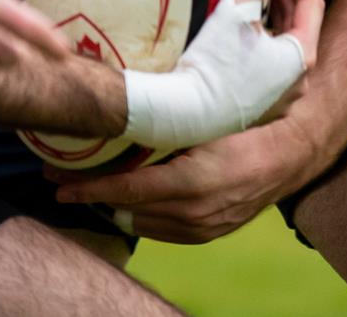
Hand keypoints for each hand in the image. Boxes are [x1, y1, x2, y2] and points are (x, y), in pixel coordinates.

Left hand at [53, 106, 331, 242]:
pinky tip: (124, 202)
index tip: (59, 185)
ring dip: (113, 207)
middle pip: (127, 209)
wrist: (287, 156)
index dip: (88, 187)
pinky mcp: (207, 234)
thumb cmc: (244, 128)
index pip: (125, 189)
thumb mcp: (202, 121)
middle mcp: (193, 211)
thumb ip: (164, 125)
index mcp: (190, 181)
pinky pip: (161, 231)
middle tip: (61, 182)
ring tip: (88, 189)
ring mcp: (201, 227)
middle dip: (92, 195)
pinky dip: (139, 216)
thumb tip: (120, 112)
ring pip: (141, 222)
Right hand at [117, 0, 324, 151]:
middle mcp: (297, 82)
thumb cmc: (212, 62)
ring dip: (271, 15)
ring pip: (282, 45)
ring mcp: (279, 98)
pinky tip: (240, 27)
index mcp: (301, 59)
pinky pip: (268, 64)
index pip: (312, 3)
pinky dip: (260, 39)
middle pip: (298, 25)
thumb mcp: (236, 11)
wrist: (182, 114)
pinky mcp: (258, 106)